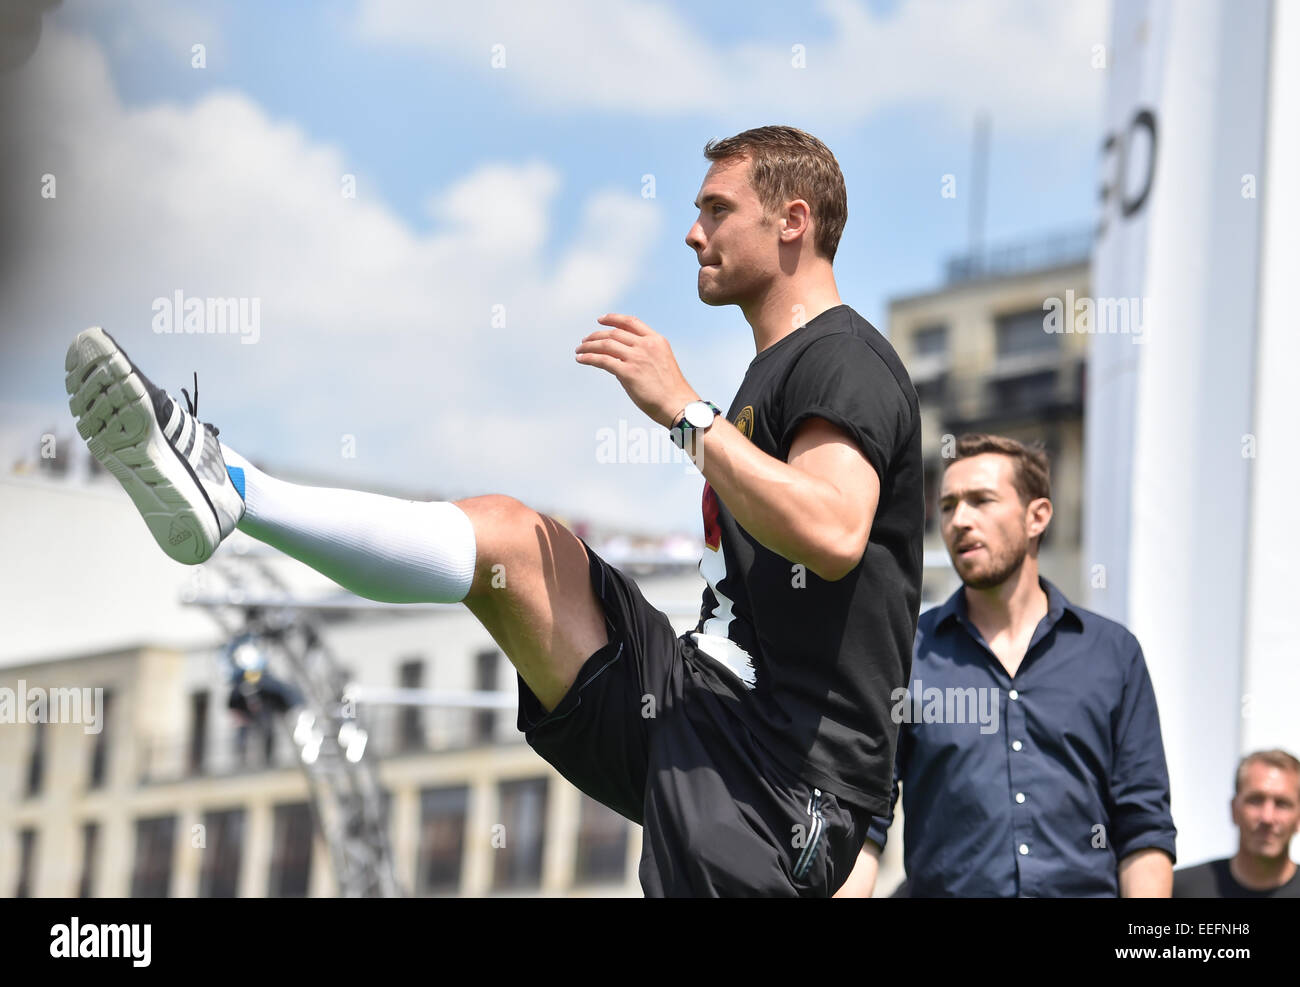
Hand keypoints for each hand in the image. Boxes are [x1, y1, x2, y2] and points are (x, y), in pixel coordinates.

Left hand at [575, 313, 698, 427]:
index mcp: (656, 340)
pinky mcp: (628, 372)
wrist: (678, 405)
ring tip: (579, 350)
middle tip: (584, 341)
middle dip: (596, 335)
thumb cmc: (670, 390)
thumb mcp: (659, 364)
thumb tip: (616, 360)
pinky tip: (581, 359)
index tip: (600, 320)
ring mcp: (637, 357)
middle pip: (614, 333)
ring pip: (605, 344)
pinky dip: (589, 358)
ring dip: (589, 346)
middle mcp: (646, 345)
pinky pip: (602, 360)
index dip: (613, 319)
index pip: (631, 322)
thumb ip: (639, 357)